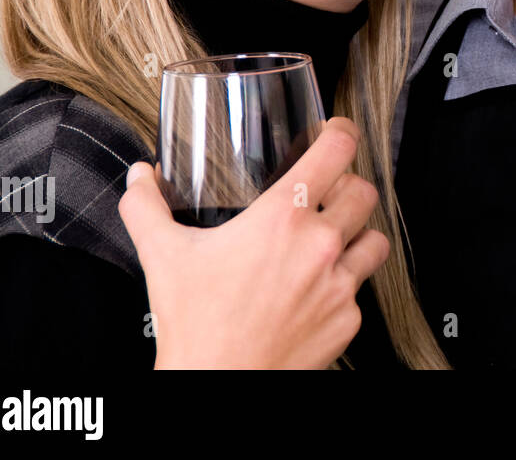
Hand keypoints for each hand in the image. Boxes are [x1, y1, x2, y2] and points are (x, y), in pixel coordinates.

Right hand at [118, 117, 389, 368]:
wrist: (217, 383)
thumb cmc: (195, 325)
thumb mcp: (163, 257)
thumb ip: (147, 208)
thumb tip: (139, 177)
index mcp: (280, 218)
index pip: (337, 153)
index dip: (341, 134)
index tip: (337, 133)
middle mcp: (318, 245)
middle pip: (364, 191)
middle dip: (349, 186)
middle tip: (331, 192)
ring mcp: (339, 283)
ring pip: (376, 238)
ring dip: (359, 233)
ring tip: (335, 238)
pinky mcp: (349, 317)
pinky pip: (362, 287)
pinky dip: (346, 282)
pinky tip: (319, 287)